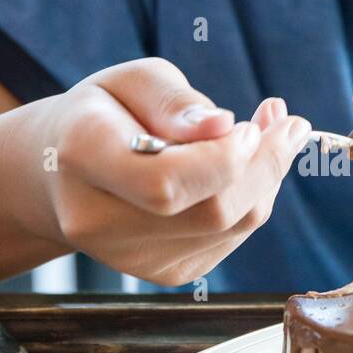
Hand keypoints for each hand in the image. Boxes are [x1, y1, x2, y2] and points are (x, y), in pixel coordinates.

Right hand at [26, 56, 310, 285]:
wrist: (65, 173)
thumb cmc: (106, 113)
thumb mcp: (132, 80)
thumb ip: (175, 101)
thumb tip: (223, 126)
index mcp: (82, 157)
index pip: (164, 182)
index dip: (223, 158)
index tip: (250, 123)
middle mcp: (99, 221)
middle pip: (210, 211)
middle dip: (263, 165)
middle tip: (286, 123)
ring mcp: (131, 258)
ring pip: (230, 226)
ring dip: (266, 179)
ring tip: (270, 134)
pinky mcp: (164, 272)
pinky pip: (230, 238)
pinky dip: (252, 200)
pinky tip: (245, 167)